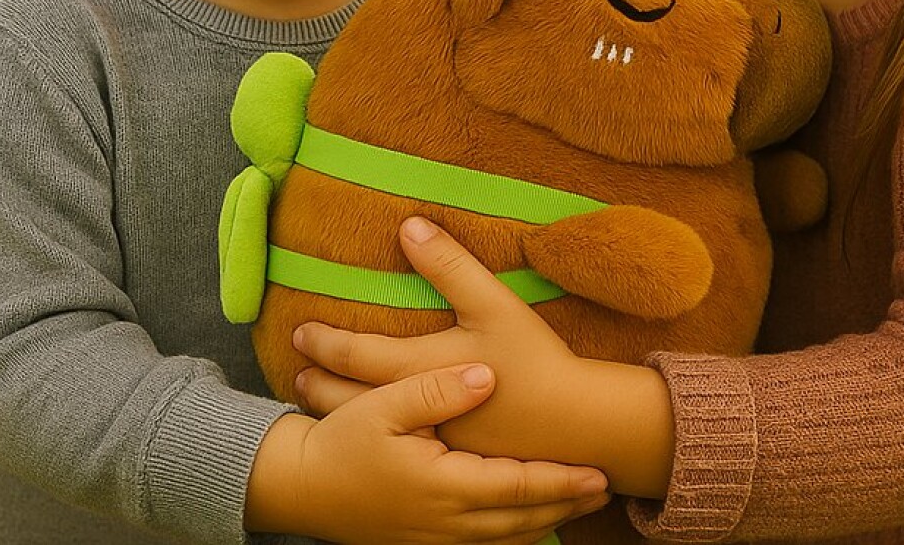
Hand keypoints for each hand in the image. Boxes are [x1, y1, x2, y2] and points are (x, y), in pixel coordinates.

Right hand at [246, 360, 608, 544]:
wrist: (298, 489)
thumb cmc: (342, 443)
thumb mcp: (386, 405)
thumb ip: (439, 389)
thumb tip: (486, 376)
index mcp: (444, 485)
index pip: (517, 487)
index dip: (560, 481)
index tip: (598, 472)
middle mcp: (446, 521)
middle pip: (522, 520)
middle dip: (565, 504)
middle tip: (604, 487)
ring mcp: (435, 537)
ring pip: (505, 538)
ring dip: (546, 519)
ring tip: (580, 500)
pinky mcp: (424, 540)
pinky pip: (483, 543)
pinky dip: (514, 533)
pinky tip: (529, 518)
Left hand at [293, 217, 676, 497]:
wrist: (571, 426)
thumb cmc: (532, 360)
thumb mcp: (492, 302)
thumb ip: (449, 264)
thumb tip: (408, 226)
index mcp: (419, 371)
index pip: (356, 356)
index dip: (324, 343)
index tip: (299, 333)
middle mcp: (415, 412)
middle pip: (351, 398)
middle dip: (319, 383)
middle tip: (295, 373)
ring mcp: (431, 442)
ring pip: (370, 428)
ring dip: (339, 410)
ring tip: (319, 402)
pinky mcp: (451, 458)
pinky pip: (397, 444)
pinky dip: (373, 432)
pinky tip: (375, 430)